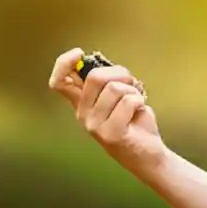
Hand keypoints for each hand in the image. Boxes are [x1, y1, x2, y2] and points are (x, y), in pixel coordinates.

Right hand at [48, 47, 166, 175]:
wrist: (148, 154)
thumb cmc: (133, 121)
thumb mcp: (116, 97)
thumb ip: (105, 81)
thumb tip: (98, 60)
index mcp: (82, 103)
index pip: (59, 82)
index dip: (64, 63)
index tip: (79, 53)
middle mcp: (83, 114)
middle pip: (95, 77)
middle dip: (120, 73)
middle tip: (130, 83)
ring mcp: (95, 126)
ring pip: (115, 88)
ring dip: (133, 90)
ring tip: (136, 102)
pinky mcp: (111, 134)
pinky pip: (128, 101)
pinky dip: (140, 101)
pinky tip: (139, 112)